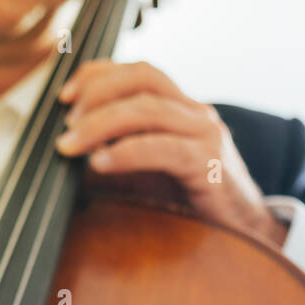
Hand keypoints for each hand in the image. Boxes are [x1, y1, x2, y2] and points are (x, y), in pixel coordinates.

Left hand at [56, 61, 287, 246]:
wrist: (240, 232)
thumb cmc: (187, 203)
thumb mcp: (143, 171)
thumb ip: (112, 153)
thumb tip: (66, 152)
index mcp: (180, 107)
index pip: (138, 72)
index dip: (99, 75)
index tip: (64, 96)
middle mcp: (195, 112)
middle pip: (143, 78)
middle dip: (96, 95)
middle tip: (65, 125)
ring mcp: (205, 134)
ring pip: (149, 109)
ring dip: (100, 124)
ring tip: (70, 146)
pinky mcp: (209, 163)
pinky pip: (162, 148)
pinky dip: (125, 153)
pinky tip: (99, 164)